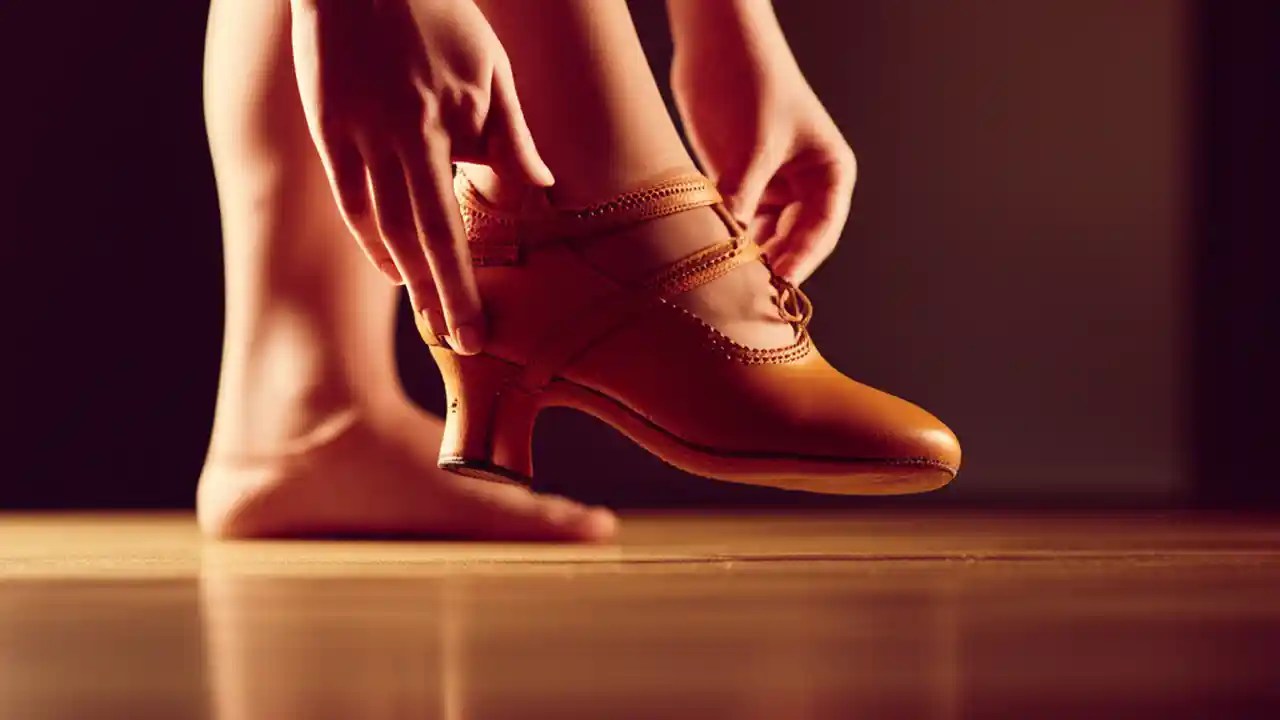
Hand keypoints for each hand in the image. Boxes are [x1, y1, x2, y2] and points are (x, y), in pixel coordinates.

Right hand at [289, 0, 552, 353]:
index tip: (473, 334)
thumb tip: (540, 190)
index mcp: (435, 128)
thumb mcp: (491, 68)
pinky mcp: (327, 129)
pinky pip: (349, 200)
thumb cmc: (438, 15)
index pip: (448, 229)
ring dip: (406, 277)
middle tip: (457, 344)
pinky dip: (371, 239)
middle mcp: (390, 142)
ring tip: (430, 315)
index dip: (460, 288)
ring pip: (378, 226)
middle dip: (438, 299)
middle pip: (413, 241)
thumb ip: (511, 134)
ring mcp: (353, 138)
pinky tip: (391, 266)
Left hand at [670, 3, 855, 283]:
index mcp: (829, 172)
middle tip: (744, 297)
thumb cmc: (749, 81)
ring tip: (722, 284)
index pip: (821, 231)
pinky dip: (722, 239)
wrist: (712, 41)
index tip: (777, 286)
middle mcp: (804, 184)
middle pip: (792, 242)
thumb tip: (729, 252)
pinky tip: (705, 258)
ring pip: (760, 237)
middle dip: (769, 266)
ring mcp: (771, 185)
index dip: (801, 260)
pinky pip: (734, 223)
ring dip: (742, 257)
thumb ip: (743, 198)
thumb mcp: (750, 146)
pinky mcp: (738, 182)